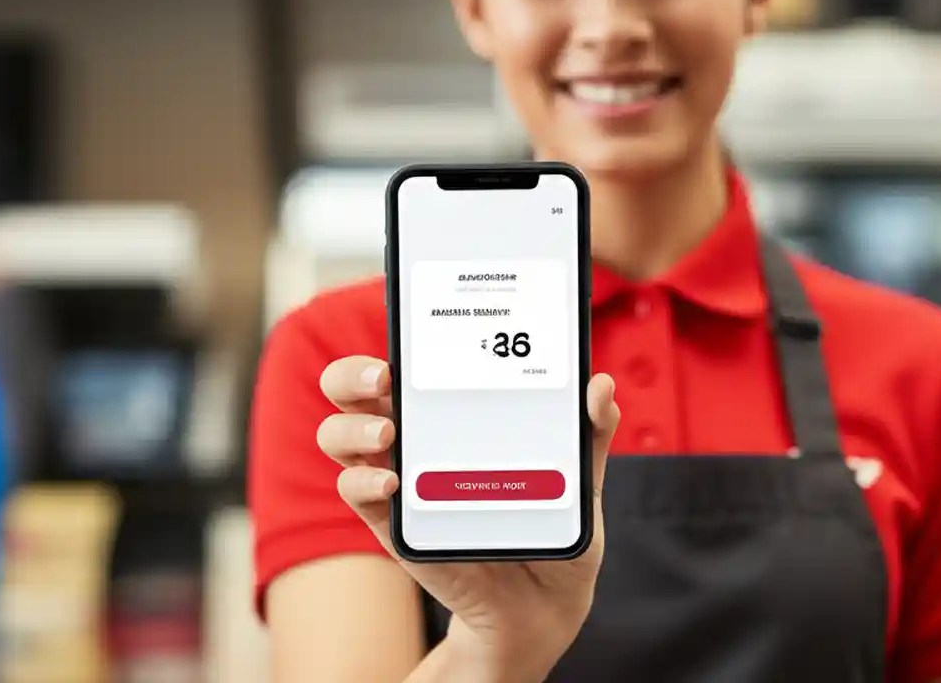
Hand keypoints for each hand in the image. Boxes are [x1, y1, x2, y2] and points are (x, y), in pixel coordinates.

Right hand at [317, 356, 619, 682]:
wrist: (545, 603)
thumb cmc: (554, 526)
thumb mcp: (581, 478)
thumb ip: (591, 432)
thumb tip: (600, 385)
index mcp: (453, 413)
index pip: (410, 364)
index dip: (396, 341)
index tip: (412, 337)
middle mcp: (416, 438)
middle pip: (352, 392)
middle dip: (351, 375)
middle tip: (382, 378)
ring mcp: (398, 481)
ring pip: (340, 438)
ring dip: (350, 428)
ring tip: (388, 433)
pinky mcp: (393, 525)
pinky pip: (357, 493)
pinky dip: (363, 481)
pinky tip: (391, 482)